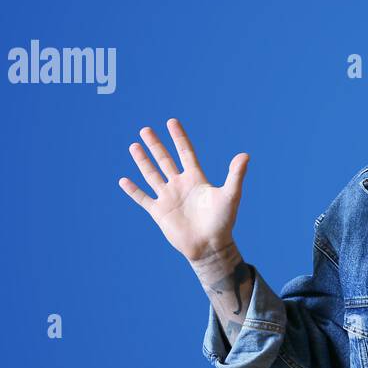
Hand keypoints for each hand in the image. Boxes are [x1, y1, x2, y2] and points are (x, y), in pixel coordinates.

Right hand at [118, 118, 248, 261]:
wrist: (211, 246)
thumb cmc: (223, 221)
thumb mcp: (231, 195)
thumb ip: (235, 175)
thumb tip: (245, 155)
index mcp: (196, 178)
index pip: (185, 152)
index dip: (179, 137)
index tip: (171, 122)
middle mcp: (180, 185)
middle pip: (165, 160)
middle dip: (155, 145)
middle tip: (145, 129)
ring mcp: (169, 197)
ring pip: (152, 175)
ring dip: (142, 161)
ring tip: (134, 146)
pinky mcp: (159, 212)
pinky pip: (143, 198)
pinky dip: (133, 190)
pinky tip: (123, 181)